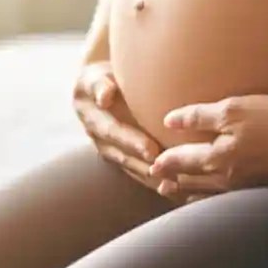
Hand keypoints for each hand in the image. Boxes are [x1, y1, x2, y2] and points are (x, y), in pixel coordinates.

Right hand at [73, 61, 201, 204]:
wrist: (97, 89)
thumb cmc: (102, 77)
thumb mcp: (96, 77)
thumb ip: (99, 85)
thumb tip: (105, 96)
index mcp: (93, 119)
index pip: (113, 132)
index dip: (132, 142)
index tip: (152, 150)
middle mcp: (100, 140)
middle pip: (124, 156)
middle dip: (146, 166)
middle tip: (169, 172)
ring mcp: (111, 152)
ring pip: (132, 169)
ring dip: (152, 178)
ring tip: (174, 186)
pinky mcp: (122, 159)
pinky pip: (138, 173)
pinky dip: (155, 182)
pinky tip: (174, 189)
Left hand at [148, 94, 267, 196]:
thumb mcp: (235, 109)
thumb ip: (200, 116)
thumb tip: (169, 122)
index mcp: (218, 158)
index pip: (182, 161)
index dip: (165, 162)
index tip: (151, 165)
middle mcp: (228, 178)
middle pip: (193, 181)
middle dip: (173, 182)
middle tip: (157, 184)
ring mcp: (247, 187)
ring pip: (210, 193)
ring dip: (189, 193)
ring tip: (176, 194)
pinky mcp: (264, 188)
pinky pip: (229, 198)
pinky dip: (213, 198)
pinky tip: (216, 196)